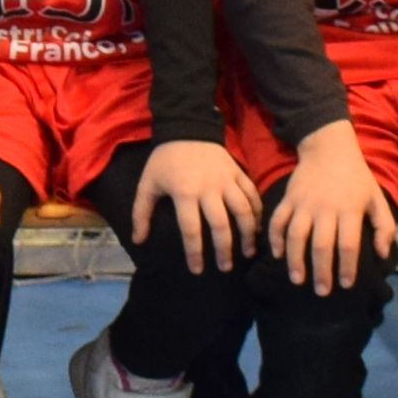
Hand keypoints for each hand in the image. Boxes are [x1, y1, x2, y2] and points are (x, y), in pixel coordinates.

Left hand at [133, 138, 262, 260]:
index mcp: (184, 192)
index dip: (195, 253)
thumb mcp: (147, 184)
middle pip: (221, 224)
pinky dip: (257, 211)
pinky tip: (257, 227)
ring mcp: (226, 180)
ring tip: (248, 252)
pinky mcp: (238, 172)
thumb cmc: (165, 160)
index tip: (197, 270)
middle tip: (226, 267)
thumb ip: (141, 213)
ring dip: (247, 233)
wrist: (187, 128)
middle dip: (225, 249)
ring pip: (243, 210)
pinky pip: (252, 194)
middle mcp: (208, 188)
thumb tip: (139, 240)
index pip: (191, 229)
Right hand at [271, 123, 390, 292]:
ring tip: (298, 279)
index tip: (347, 285)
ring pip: (297, 236)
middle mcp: (325, 208)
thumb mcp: (377, 198)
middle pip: (322, 245)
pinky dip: (275, 239)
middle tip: (322, 291)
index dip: (347, 267)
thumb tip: (382, 255)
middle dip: (321, 272)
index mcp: (350, 209)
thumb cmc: (357, 178)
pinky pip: (278, 221)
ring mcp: (304, 203)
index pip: (348, 244)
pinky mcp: (288, 198)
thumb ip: (384, 227)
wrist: (329, 148)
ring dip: (295, 260)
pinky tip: (278, 255)